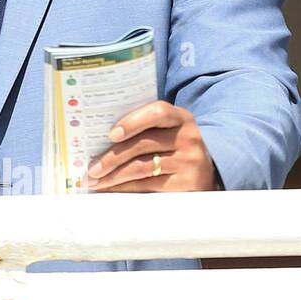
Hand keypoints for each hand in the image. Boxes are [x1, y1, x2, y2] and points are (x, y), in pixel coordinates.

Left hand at [84, 100, 219, 191]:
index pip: (158, 111)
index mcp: (181, 118)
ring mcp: (190, 162)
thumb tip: (97, 135)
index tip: (111, 134)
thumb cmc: (175, 148)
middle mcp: (188, 137)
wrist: (209, 174)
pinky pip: (147, 185)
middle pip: (143, 144)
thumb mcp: (166, 131)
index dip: (132, 121)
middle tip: (91, 167)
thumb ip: (142, 127)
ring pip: (141, 167)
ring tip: (94, 180)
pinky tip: (110, 188)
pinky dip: (124, 187)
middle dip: (111, 156)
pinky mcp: (187, 184)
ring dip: (113, 175)